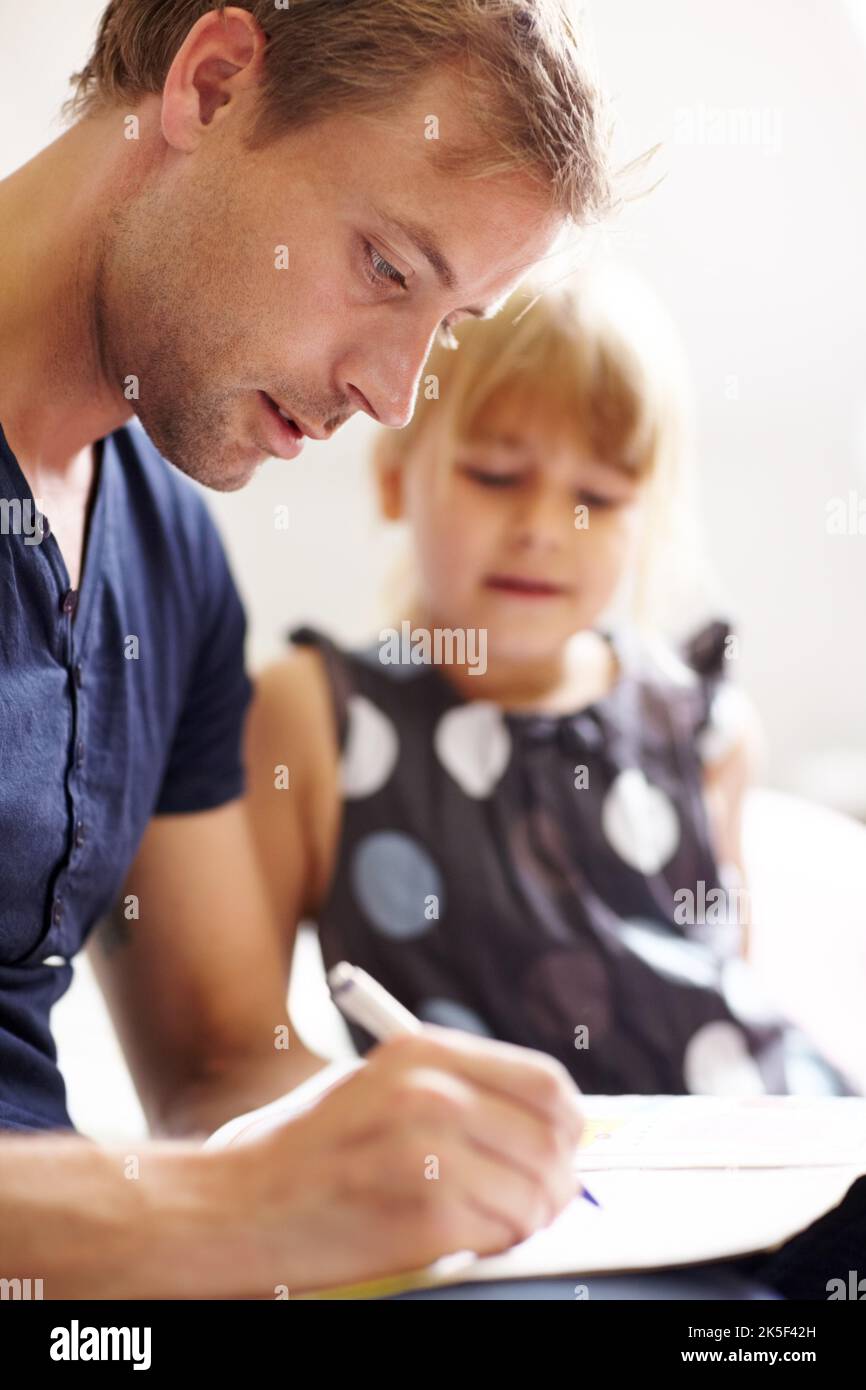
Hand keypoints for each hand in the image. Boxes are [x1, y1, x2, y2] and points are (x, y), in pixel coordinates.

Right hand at [235, 1026, 583, 1293]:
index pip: (545, 1082)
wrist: (237, 1205)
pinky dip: (495, 1242)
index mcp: (423, 1052)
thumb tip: (547, 1127)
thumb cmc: (310, 1150)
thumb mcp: (380, 1086)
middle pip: (553, 1138)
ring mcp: (429, 1152)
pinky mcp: (425, 1214)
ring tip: (494, 1221)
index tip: (561, 1148)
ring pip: (537, 1191)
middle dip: (556, 1177)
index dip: (565, 1123)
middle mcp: (432, 1092)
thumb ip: (457, 1091)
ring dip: (528, 1216)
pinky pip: (503, 1231)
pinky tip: (461, 1238)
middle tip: (538, 1198)